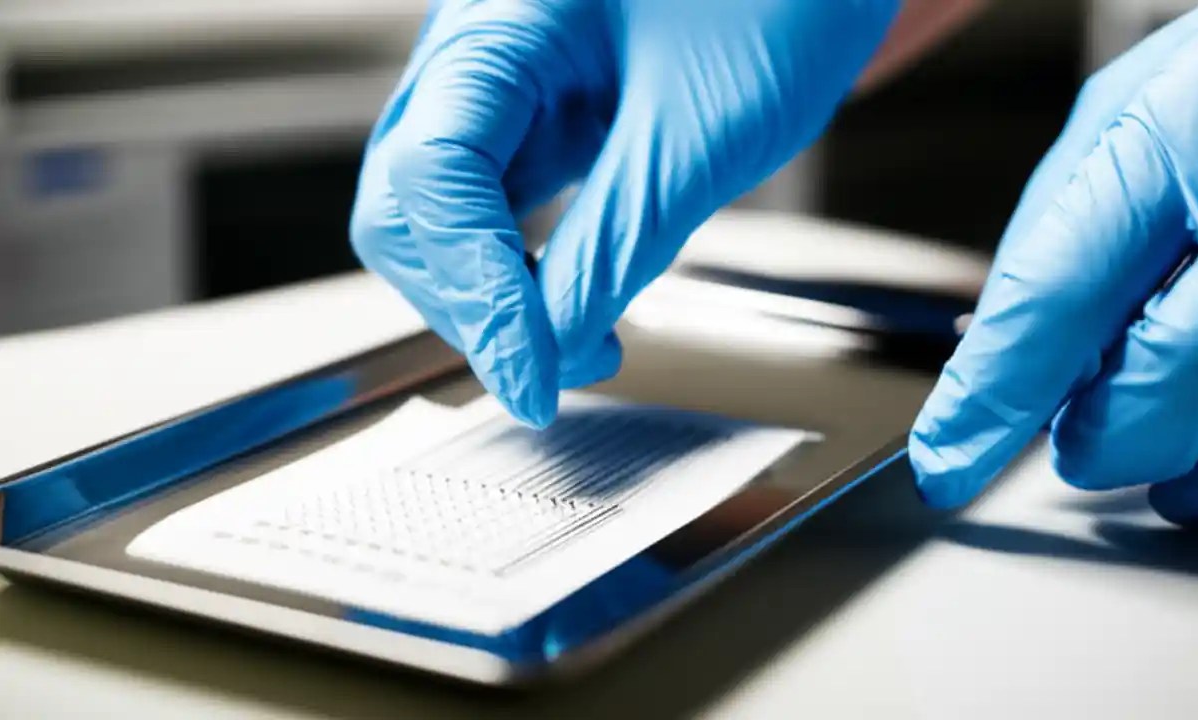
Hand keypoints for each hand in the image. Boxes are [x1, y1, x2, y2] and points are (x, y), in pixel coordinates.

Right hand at [350, 0, 898, 427]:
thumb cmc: (788, 0)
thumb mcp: (706, 132)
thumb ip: (619, 239)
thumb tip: (552, 345)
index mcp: (505, 16)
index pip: (432, 170)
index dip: (476, 288)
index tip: (533, 376)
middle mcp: (478, 44)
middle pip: (408, 200)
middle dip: (470, 299)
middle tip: (547, 371)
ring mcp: (499, 80)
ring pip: (438, 214)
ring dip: (490, 295)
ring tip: (573, 346)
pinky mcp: (533, 113)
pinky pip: (490, 205)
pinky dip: (518, 268)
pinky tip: (569, 303)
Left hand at [910, 0, 1197, 524]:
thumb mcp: (1118, 122)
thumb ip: (1051, 239)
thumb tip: (988, 357)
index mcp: (1188, 137)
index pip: (1054, 308)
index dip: (986, 401)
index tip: (943, 458)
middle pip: (1144, 396)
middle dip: (1078, 431)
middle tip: (1055, 421)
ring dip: (1146, 443)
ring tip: (1120, 413)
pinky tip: (1191, 467)